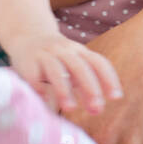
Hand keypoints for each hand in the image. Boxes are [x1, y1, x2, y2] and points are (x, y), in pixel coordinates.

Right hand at [5, 25, 123, 116]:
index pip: (98, 62)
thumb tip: (97, 108)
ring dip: (64, 90)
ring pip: (56, 70)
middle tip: (97, 108)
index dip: (109, 79)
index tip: (116, 98)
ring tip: (70, 108)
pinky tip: (45, 101)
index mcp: (79, 51)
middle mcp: (64, 50)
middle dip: (90, 88)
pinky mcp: (27, 62)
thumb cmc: (57, 58)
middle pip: (80, 67)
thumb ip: (84, 82)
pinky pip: (34, 75)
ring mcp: (45, 54)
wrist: (27, 34)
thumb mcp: (73, 63)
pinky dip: (39, 88)